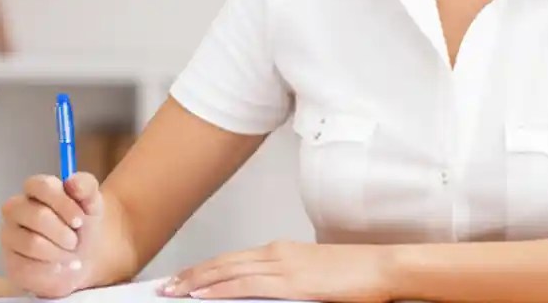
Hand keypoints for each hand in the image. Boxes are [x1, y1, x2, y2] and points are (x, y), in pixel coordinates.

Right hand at [0, 172, 105, 298]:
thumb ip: (85, 186)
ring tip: (72, 255)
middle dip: (64, 232)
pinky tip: (62, 267)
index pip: (41, 186)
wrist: (85, 255)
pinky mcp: (10, 262)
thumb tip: (71, 182)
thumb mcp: (92, 202)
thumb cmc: (83, 223)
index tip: (80, 220)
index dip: (63, 204)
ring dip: (60, 252)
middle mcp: (15, 208)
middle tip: (76, 241)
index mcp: (34, 188)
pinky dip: (52, 270)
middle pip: (37, 216)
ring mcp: (9, 235)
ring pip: (33, 244)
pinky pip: (28, 267)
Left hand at [158, 240, 390, 302]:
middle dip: (191, 274)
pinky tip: (203, 294)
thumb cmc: (354, 275)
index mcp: (281, 251)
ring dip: (197, 281)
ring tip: (173, 290)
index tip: (184, 278)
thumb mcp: (312, 276)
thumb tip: (264, 295)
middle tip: (166, 285)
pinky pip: (246, 285)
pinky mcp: (291, 282)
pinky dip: (220, 288)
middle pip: (223, 263)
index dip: (205, 269)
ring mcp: (282, 266)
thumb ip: (286, 282)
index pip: (232, 260)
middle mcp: (276, 253)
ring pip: (227, 271)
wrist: (381, 268)